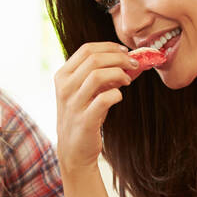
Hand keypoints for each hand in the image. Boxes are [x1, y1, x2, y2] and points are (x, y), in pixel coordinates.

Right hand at [53, 42, 136, 170]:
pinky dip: (116, 94)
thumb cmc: (83, 116)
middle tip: (134, 64)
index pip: (87, 49)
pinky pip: (104, 99)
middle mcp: (65, 87)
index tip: (125, 51)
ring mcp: (73, 104)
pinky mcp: (84, 120)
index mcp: (63, 75)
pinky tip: (119, 97)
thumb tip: (127, 60)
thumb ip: (100, 75)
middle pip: (94, 59)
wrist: (74, 150)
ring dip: (119, 74)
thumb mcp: (85, 91)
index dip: (109, 47)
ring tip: (127, 80)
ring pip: (97, 75)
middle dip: (119, 58)